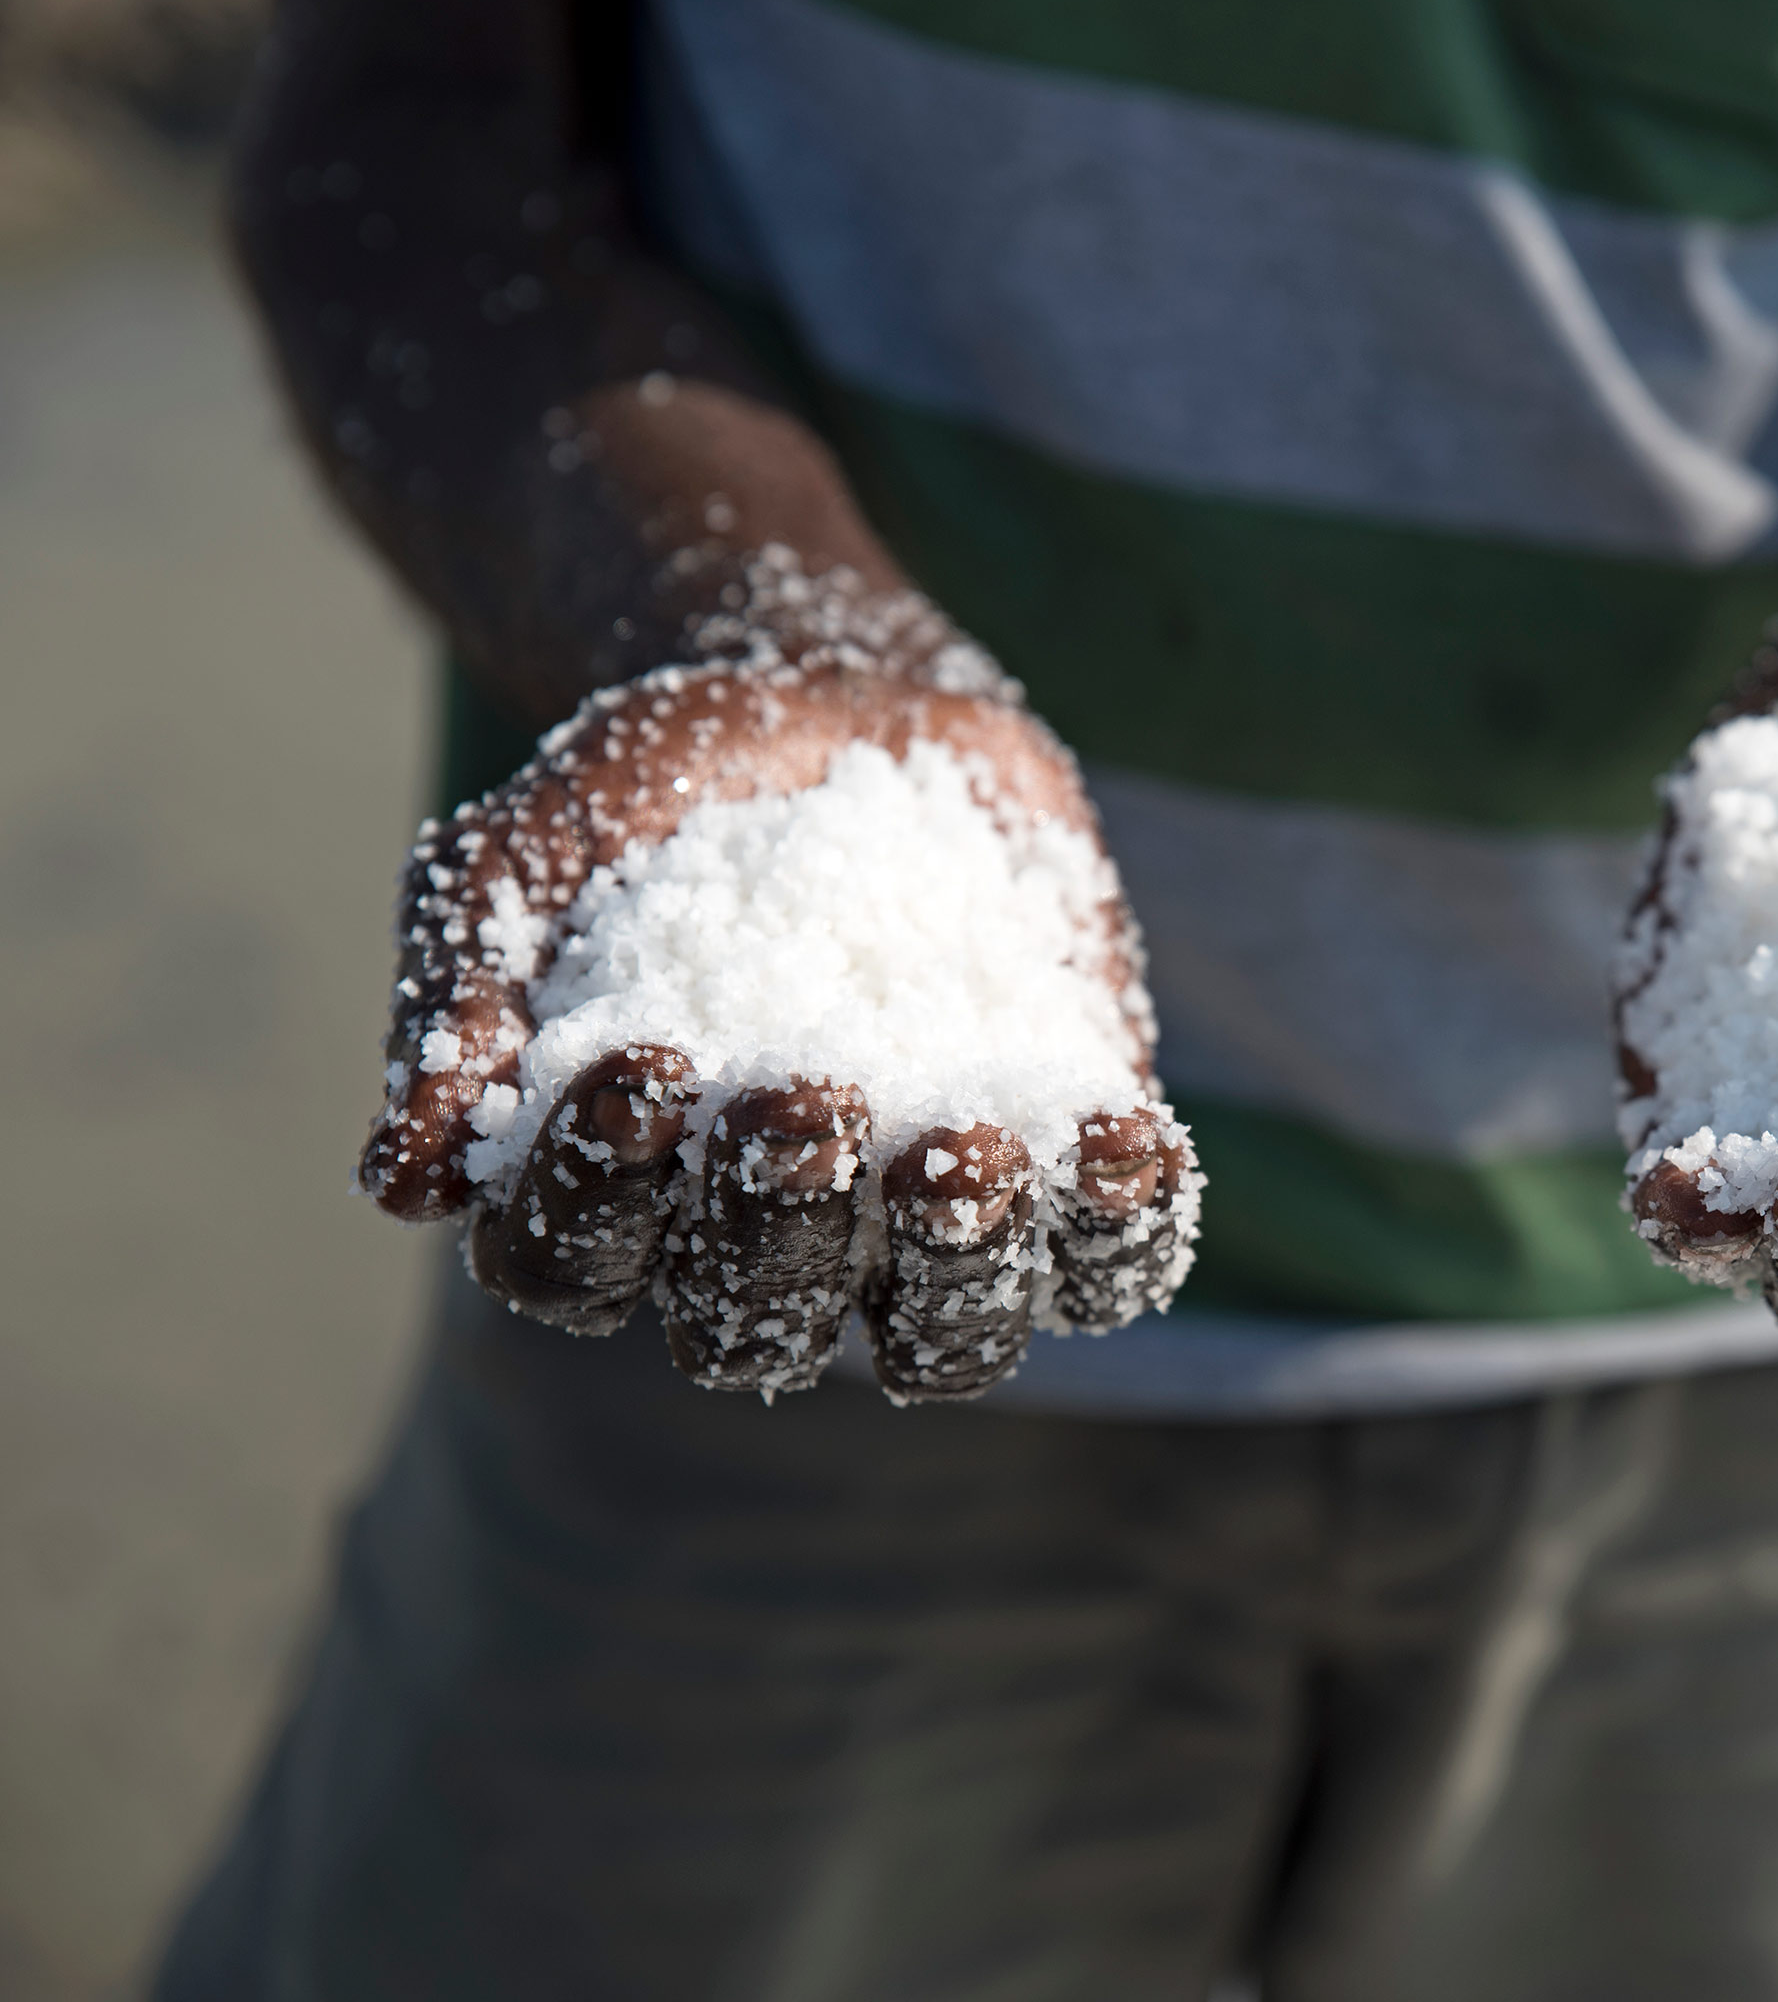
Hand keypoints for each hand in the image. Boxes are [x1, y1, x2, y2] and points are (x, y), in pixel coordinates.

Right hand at [362, 559, 1193, 1399]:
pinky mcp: (1063, 1174)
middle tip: (807, 1096)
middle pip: (761, 1326)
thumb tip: (395, 1183)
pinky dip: (1123, 1223)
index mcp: (618, 1202)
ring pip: (940, 1336)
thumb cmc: (651, 800)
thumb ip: (457, 1003)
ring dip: (961, 1265)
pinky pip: (1108, 1261)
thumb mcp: (526, 862)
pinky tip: (1121, 1136)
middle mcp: (771, 1247)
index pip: (580, 1267)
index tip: (643, 1062)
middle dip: (783, 1228)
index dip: (604, 1198)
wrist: (831, 701)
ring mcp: (923, 1227)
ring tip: (967, 1150)